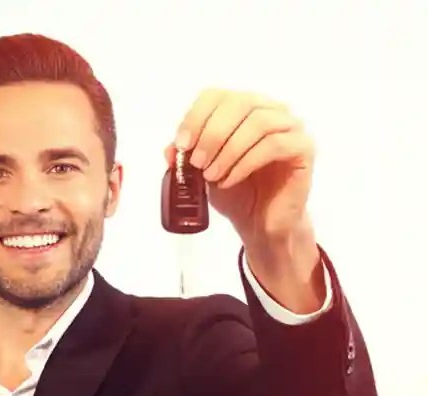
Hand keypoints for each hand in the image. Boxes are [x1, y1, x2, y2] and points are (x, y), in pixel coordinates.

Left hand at [165, 88, 314, 251]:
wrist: (261, 222)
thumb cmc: (235, 191)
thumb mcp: (200, 171)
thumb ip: (185, 156)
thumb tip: (171, 148)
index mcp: (243, 109)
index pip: (217, 95)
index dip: (196, 116)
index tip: (182, 145)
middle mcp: (270, 111)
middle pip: (240, 103)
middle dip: (212, 134)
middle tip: (197, 162)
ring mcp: (291, 127)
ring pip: (259, 122)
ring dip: (228, 150)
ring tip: (212, 175)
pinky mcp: (304, 148)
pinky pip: (274, 145)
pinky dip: (245, 163)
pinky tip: (230, 180)